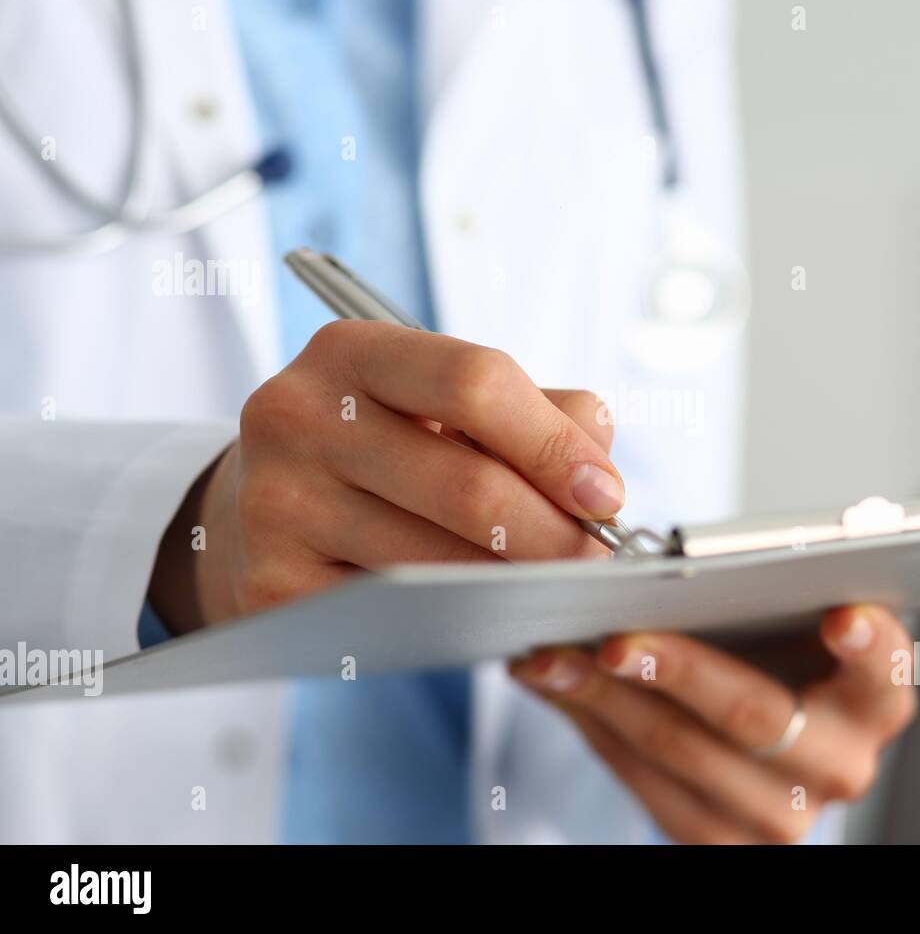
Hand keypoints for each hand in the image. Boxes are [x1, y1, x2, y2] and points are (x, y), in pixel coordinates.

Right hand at [148, 320, 623, 632]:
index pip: (477, 382)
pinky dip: (460, 622)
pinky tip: (493, 618)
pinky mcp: (270, 587)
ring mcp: (275, 505)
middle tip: (598, 561)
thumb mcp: (440, 401)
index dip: (556, 445)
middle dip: (555, 535)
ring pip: (440, 563)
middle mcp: (297, 417)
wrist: (256, 507)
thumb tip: (598, 464)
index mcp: (350, 352)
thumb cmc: (379, 446)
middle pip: (468, 485)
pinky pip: (398, 615)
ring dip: (518, 587)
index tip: (608, 495)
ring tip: (561, 590)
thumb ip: (533, 410)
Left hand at [509, 603, 916, 843]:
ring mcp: (784, 814)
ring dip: (607, 700)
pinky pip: (647, 786)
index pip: (885, 670)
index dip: (868, 645)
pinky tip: (559, 687)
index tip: (841, 615)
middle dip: (676, 670)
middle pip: (757, 715)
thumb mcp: (782, 618)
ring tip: (554, 657)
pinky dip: (595, 728)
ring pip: (684, 753)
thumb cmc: (768, 651)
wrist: (746, 731)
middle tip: (615, 638)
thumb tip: (668, 562)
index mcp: (875, 699)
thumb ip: (762, 589)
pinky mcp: (723, 840)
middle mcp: (840, 763)